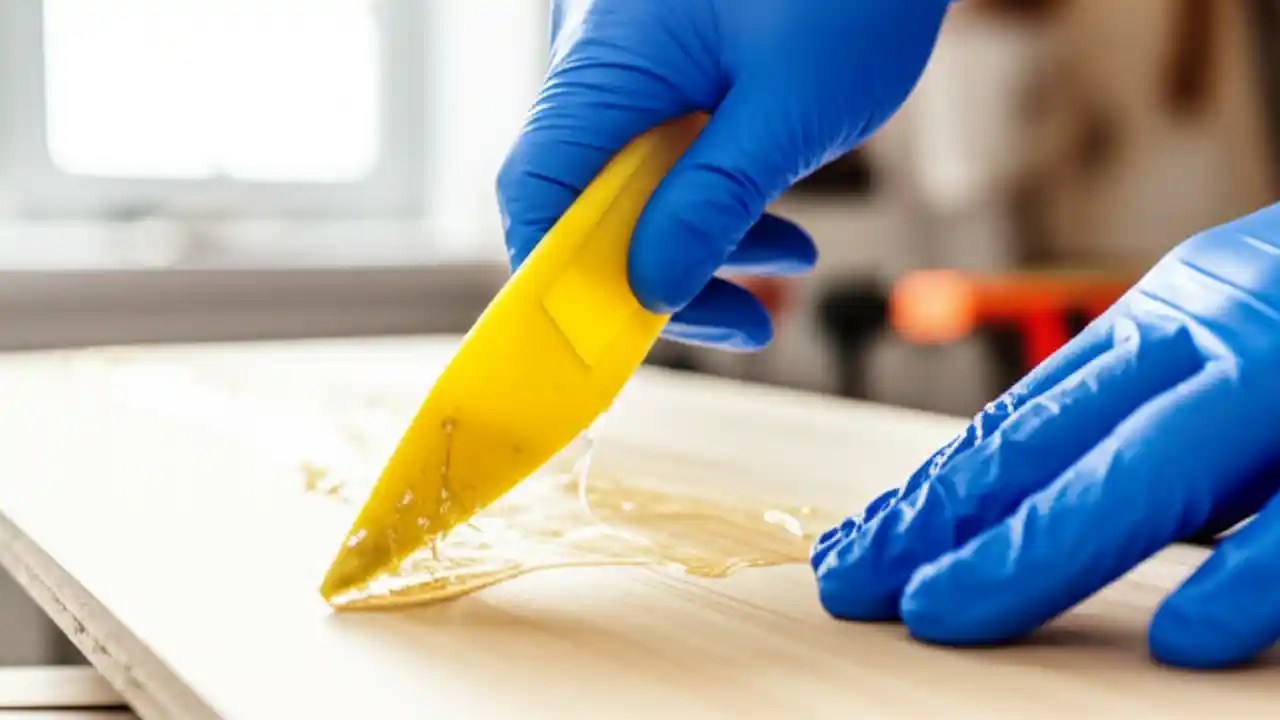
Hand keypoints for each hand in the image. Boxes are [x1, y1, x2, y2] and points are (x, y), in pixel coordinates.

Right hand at [497, 0, 949, 349]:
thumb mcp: (791, 109)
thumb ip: (714, 203)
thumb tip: (653, 289)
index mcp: (604, 60)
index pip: (539, 191)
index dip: (562, 280)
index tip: (617, 339)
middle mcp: (600, 59)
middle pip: (586, 196)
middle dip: (656, 272)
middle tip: (735, 319)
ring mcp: (634, 61)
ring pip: (634, 181)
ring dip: (701, 240)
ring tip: (789, 266)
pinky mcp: (671, 66)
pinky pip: (670, 150)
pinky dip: (717, 197)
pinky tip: (784, 229)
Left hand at [811, 202, 1279, 667]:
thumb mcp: (1217, 351)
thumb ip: (1140, 418)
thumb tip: (1018, 501)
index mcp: (1174, 324)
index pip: (1027, 422)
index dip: (934, 492)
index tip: (856, 551)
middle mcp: (1226, 344)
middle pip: (1062, 446)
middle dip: (950, 526)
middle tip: (857, 590)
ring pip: (1160, 476)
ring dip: (1048, 550)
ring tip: (949, 614)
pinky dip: (1261, 578)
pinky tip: (1186, 640)